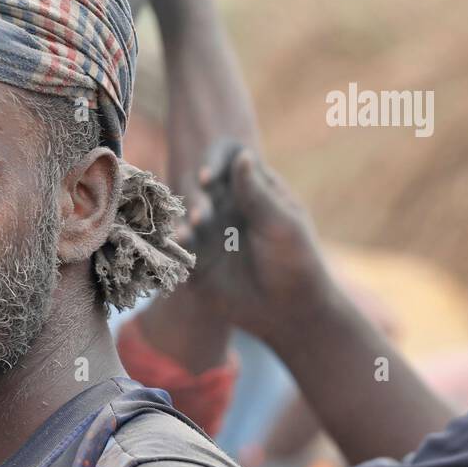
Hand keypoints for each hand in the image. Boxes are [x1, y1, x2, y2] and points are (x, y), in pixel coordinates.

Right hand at [184, 148, 332, 342]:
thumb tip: (243, 155)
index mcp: (247, 197)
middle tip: (199, 215)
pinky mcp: (195, 265)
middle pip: (200, 199)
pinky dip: (172, 253)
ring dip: (182, 230)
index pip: (226, 176)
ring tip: (184, 238)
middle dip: (196, 205)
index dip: (214, 172)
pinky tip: (173, 256)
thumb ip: (257, 194)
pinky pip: (178, 255)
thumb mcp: (280, 224)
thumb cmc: (295, 261)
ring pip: (185, 226)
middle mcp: (223, 213)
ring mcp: (207, 239)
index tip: (207, 176)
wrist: (288, 311)